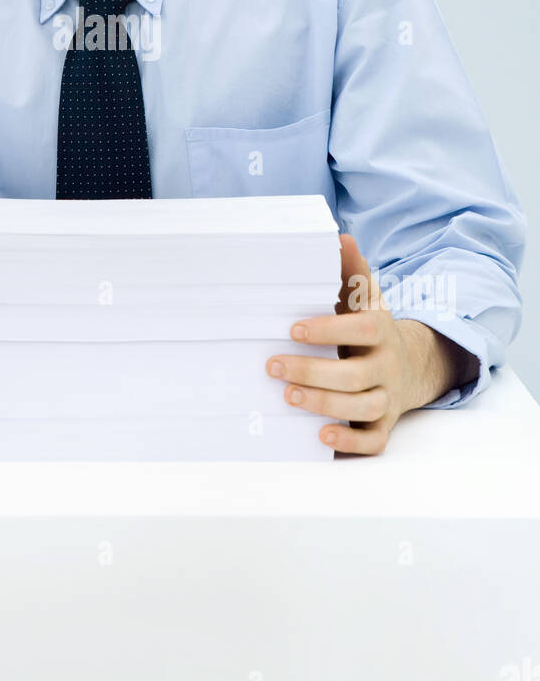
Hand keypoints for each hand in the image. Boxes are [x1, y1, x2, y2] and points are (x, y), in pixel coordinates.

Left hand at [265, 233, 419, 455]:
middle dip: (313, 371)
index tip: (292, 329)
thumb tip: (340, 238)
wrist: (408, 366)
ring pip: (364, 407)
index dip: (329, 330)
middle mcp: (388, 365)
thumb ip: (351, 272)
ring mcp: (388, 398)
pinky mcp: (384, 426)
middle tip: (273, 366)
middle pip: (356, 374)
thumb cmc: (368, 329)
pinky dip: (350, 442)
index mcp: (381, 330)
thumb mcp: (363, 299)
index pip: (362, 329)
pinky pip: (374, 441)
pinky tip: (321, 435)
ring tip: (289, 396)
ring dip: (325, 404)